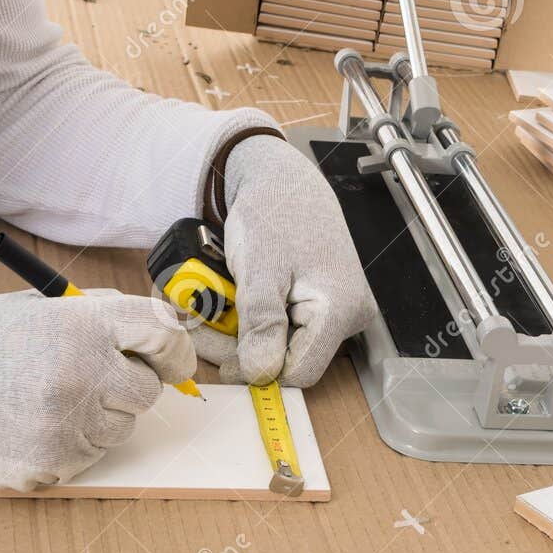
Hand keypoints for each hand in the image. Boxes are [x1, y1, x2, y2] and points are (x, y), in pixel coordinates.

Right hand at [0, 289, 195, 490]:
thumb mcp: (38, 306)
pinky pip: (89, 458)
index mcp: (80, 324)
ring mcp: (66, 424)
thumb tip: (160, 331)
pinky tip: (28, 425)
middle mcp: (81, 373)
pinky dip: (70, 446)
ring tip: (43, 400)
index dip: (177, 351)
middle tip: (82, 378)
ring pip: (120, 429)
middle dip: (125, 385)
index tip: (176, 362)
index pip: (163, 336)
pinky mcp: (51, 465)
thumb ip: (99, 315)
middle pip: (146, 391)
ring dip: (96, 418)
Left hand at [191, 136, 374, 386]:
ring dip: (244, 334)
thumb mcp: (259, 268)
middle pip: (291, 359)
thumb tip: (260, 373)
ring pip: (285, 344)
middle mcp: (350, 315)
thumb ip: (261, 324)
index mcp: (340, 309)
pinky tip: (234, 304)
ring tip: (211, 310)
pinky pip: (288, 326)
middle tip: (202, 326)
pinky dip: (256, 319)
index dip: (256, 370)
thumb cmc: (276, 211)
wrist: (283, 179)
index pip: (299, 372)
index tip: (218, 354)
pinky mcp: (325, 304)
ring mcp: (339, 309)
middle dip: (242, 348)